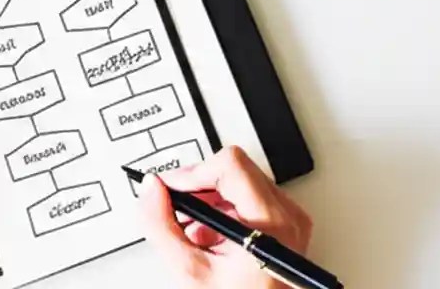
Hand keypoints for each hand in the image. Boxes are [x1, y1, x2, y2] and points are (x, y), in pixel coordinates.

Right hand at [139, 146, 312, 288]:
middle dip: (195, 188)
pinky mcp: (284, 223)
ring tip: (190, 230)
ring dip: (205, 200)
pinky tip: (207, 236)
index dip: (191, 173)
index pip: (229, 165)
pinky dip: (220, 210)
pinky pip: (247, 197)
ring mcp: (289, 218)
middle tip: (172, 206)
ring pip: (237, 181)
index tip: (168, 187)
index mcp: (271, 222)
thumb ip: (162, 227)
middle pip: (232, 169)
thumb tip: (150, 191)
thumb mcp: (192, 272)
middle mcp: (287, 214)